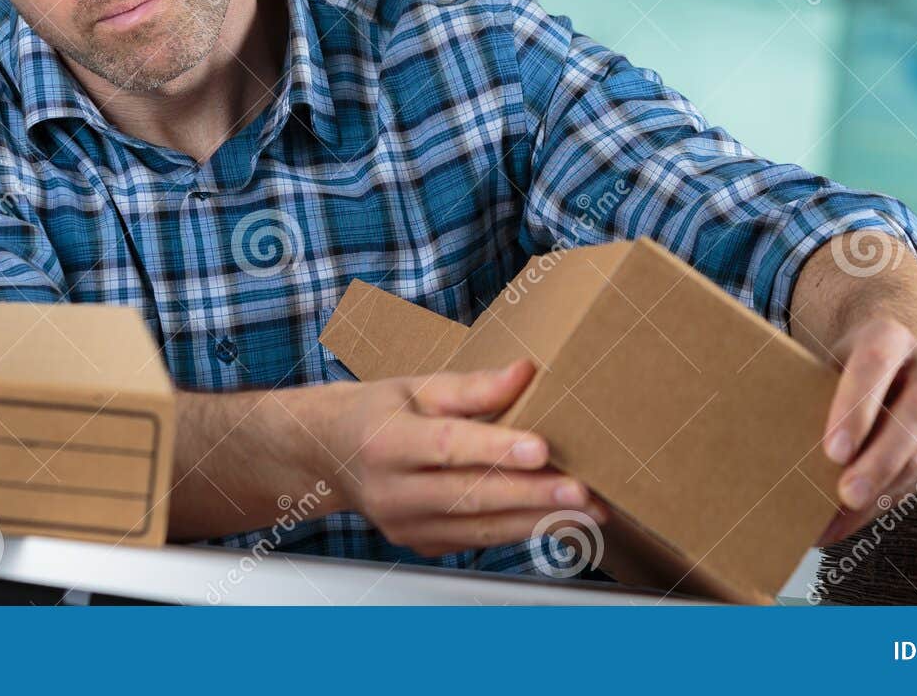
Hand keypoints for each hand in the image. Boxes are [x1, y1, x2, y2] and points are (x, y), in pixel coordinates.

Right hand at [324, 358, 607, 556]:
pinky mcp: (421, 544)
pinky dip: (519, 530)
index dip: (496, 449)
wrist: (331, 456)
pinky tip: (555, 518)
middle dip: (531, 495)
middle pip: (470, 495)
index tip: (541, 448)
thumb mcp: (418, 385)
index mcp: (386, 441)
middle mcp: (392, 491)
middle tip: (581, 492)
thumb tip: (524, 372)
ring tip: (586, 510)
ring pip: (479, 528)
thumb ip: (472, 386)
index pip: (448, 447)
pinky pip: (476, 541)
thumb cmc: (379, 413)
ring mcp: (405, 526)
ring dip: (537, 520)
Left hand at [817, 318, 916, 544]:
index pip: (876, 363)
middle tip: (846, 495)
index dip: (856, 408)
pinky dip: (888, 500)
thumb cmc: (846, 366)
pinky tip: (856, 517)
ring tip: (838, 521)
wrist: (896, 354)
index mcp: (889, 334)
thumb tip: (776, 450)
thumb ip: (815, 393)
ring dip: (881, 492)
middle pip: (914, 412)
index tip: (833, 452)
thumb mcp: (830, 363)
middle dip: (879, 460)